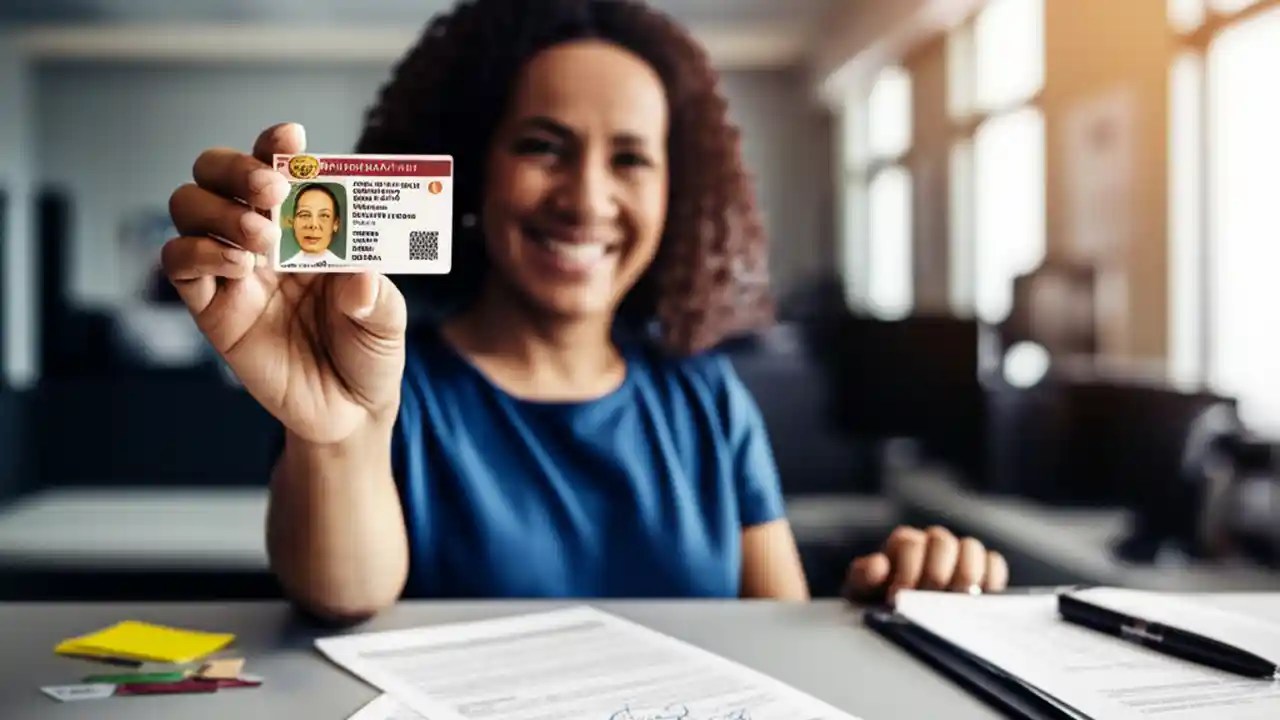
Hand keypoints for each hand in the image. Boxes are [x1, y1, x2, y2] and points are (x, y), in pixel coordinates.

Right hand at [161, 123, 407, 443]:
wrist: (349, 412)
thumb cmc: (370, 354)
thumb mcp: (389, 322)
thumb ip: (377, 298)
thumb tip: (358, 275)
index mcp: (307, 224)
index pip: (277, 165)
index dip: (274, 144)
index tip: (290, 138)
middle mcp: (264, 237)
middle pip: (215, 172)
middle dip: (236, 168)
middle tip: (271, 189)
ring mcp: (234, 270)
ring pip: (189, 207)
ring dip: (219, 209)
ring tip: (261, 238)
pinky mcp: (212, 308)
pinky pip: (181, 263)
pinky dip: (200, 252)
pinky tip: (239, 266)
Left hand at [842, 525, 1007, 604]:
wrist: (900, 620)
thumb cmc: (878, 604)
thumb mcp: (861, 592)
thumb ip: (862, 577)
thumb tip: (878, 565)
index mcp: (904, 543)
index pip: (910, 542)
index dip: (906, 571)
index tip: (899, 597)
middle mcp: (933, 542)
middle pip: (943, 542)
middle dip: (934, 574)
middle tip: (927, 600)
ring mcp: (960, 554)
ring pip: (972, 547)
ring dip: (963, 575)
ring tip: (954, 600)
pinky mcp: (984, 571)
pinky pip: (994, 563)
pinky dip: (989, 579)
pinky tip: (977, 598)